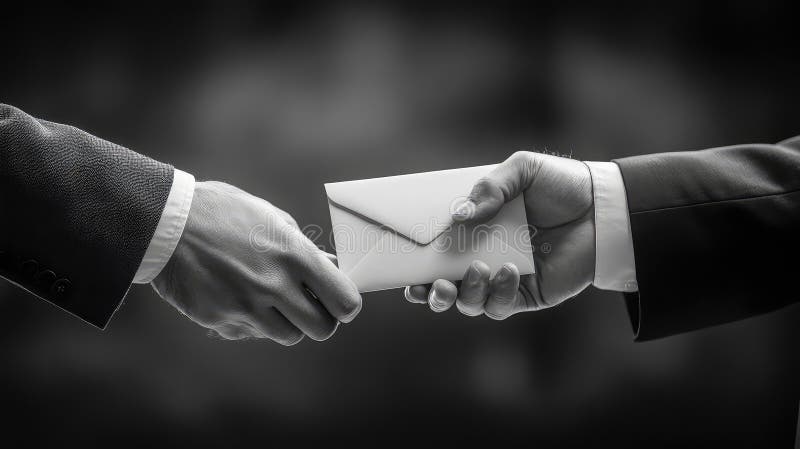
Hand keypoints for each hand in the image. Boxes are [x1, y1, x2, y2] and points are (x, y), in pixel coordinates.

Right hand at [151, 181, 361, 343]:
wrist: (164, 222)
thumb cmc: (221, 212)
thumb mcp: (270, 217)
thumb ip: (302, 247)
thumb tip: (330, 266)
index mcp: (293, 254)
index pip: (343, 300)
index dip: (344, 305)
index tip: (337, 302)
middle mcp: (274, 284)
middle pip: (322, 329)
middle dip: (319, 319)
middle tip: (307, 306)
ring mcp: (246, 306)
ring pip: (288, 336)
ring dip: (285, 322)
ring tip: (267, 297)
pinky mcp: (220, 320)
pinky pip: (250, 333)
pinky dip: (250, 322)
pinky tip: (235, 296)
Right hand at [405, 151, 594, 319]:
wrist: (605, 208)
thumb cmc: (562, 184)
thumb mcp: (521, 170)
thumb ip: (488, 188)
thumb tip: (457, 216)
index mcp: (476, 230)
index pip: (437, 252)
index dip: (417, 266)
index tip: (404, 272)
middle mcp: (484, 257)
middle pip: (447, 288)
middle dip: (433, 295)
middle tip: (430, 288)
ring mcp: (504, 279)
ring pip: (470, 304)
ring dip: (465, 294)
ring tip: (477, 270)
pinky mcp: (528, 295)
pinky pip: (502, 306)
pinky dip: (498, 294)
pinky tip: (508, 272)